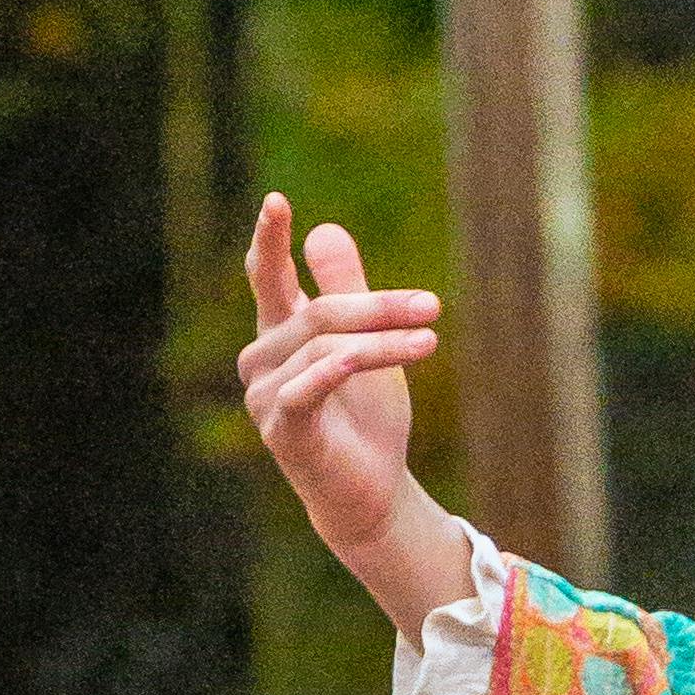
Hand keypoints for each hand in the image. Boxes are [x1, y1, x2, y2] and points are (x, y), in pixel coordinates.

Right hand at [237, 199, 465, 639]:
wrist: (371, 494)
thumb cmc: (365, 419)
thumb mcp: (367, 344)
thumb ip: (346, 290)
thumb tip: (325, 229)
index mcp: (279, 335)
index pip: (266, 277)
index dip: (269, 240)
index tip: (276, 200)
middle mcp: (262, 362)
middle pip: (319, 312)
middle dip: (380, 307)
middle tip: (433, 305)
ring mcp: (266, 398)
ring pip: (325, 345)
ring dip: (384, 340)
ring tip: (431, 338)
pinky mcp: (282, 430)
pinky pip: (311, 385)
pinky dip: (346, 365)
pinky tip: (379, 357)